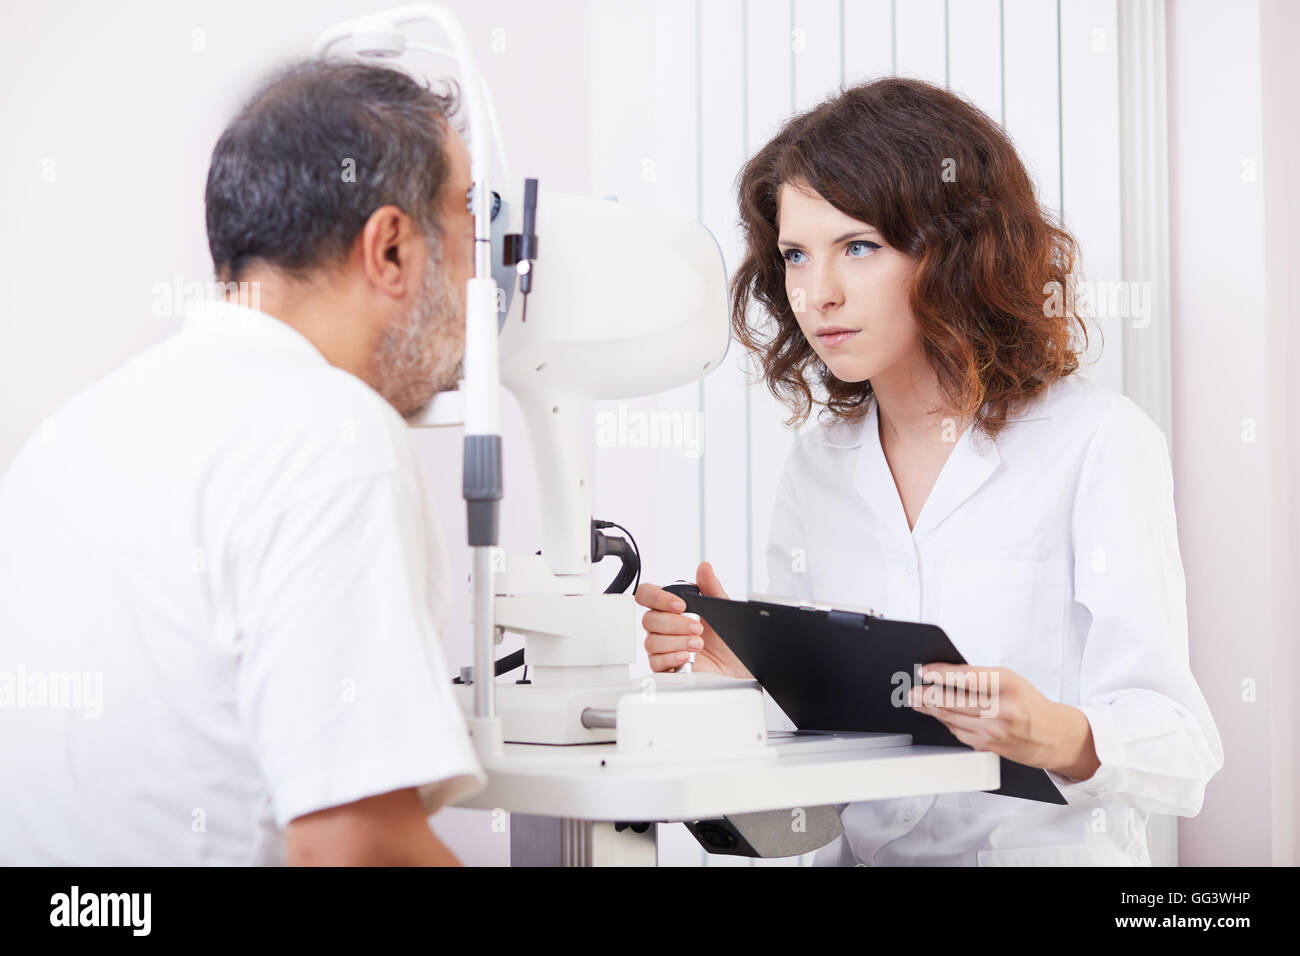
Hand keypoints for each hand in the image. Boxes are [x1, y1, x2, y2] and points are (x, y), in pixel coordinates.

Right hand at [635, 561, 751, 678]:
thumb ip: (711, 587)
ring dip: (677, 642)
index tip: (680, 605)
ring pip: (652, 641)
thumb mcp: (722, 610)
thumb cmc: (726, 640)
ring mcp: (661, 647)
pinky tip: (687, 656)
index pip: (647, 595)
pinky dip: (673, 658)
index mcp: (670, 608)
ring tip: (698, 644)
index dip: (657, 598)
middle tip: (697, 628)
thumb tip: (704, 567)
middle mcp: (662, 626)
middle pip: (648, 619)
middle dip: (675, 624)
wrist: (734, 668)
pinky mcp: (663, 666)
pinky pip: (656, 661)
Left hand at [908, 663, 1099, 779]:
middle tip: (912, 690)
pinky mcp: (986, 746)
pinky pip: (957, 732)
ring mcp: (992, 730)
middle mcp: (1000, 709)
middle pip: (951, 700)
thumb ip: (980, 677)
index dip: (940, 674)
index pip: (965, 676)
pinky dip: (946, 722)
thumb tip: (945, 675)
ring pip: (950, 717)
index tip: (924, 671)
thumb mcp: (1011, 680)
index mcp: (1007, 685)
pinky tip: (940, 715)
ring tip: (918, 701)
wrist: (1053, 736)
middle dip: (926, 695)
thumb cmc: (1030, 704)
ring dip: (930, 708)